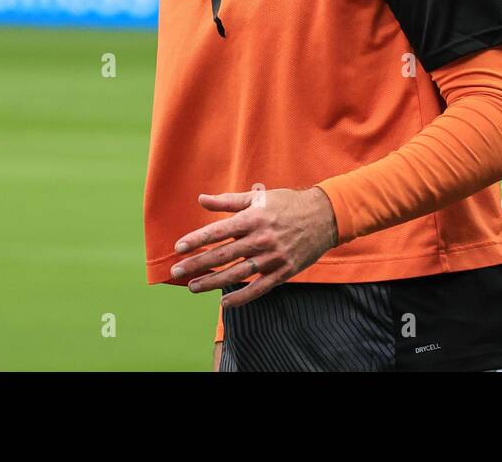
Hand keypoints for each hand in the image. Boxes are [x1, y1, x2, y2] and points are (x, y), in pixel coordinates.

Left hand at [170, 187, 338, 307]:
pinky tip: (224, 303)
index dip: (197, 239)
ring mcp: (272, 257)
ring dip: (212, 282)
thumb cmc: (288, 204)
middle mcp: (261, 239)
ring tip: (193, 287)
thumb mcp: (259, 198)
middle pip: (223, 255)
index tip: (179, 247)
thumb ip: (228, 201)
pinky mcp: (283, 271)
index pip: (219, 231)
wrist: (325, 216)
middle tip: (176, 271)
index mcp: (253, 218)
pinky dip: (241, 297)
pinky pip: (259, 288)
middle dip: (197, 264)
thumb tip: (202, 199)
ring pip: (237, 274)